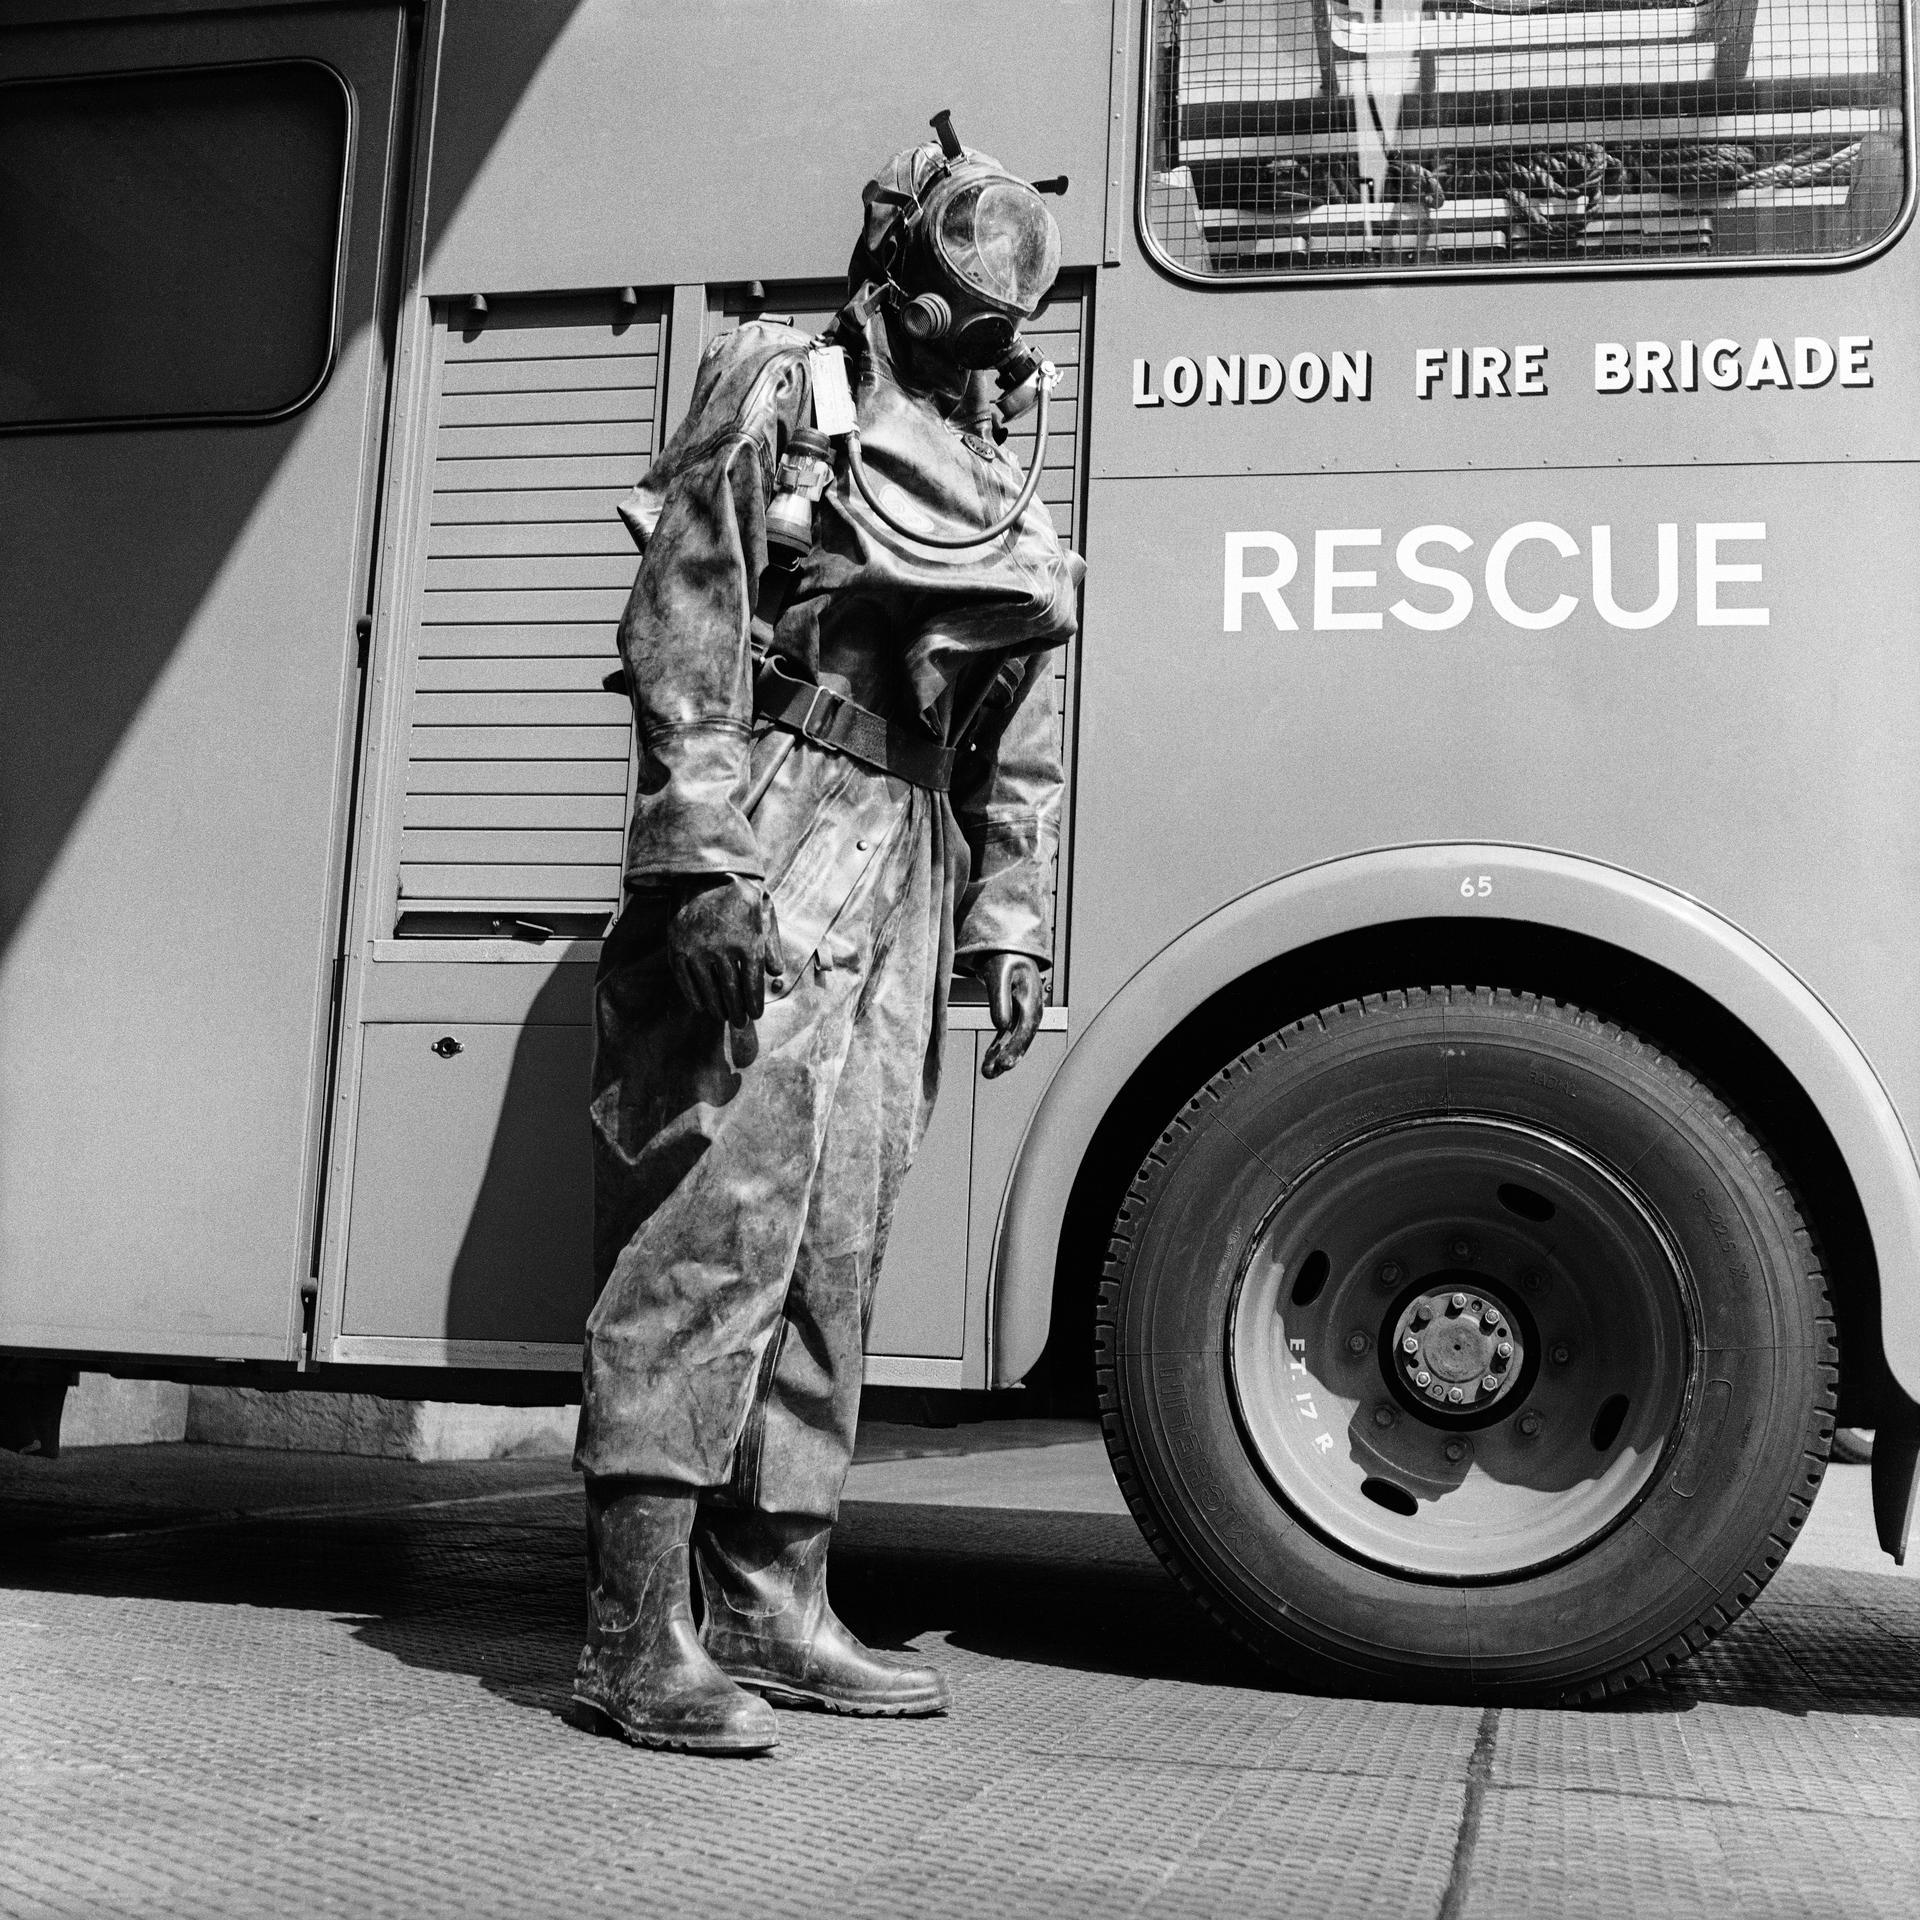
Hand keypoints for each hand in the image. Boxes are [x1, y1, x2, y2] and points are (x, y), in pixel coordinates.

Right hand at [667, 877, 781, 1025]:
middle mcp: (722, 950)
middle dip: (737, 1011)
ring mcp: (697, 950)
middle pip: (731, 992)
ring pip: (708, 990)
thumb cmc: (741, 894)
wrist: (704, 873)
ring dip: (717, 1008)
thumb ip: (772, 944)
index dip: (754, 1004)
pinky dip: (694, 997)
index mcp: (747, 942)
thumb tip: (775, 974)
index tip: (755, 1015)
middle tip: (740, 1022)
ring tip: (722, 1016)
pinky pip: (686, 981)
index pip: (752, 985)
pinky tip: (701, 1006)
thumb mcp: (765, 912)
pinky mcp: (678, 948)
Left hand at [979, 952, 1043, 1078]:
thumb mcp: (999, 973)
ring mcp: (1023, 1014)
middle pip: (1022, 1038)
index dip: (1016, 1047)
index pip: (1026, 1028)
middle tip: (994, 1071)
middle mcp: (1030, 1008)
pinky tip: (989, 1061)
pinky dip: (998, 1048)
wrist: (1009, 950)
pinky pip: (1007, 1036)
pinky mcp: (1013, 1016)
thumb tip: (1000, 1025)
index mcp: (1030, 997)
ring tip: (987, 1072)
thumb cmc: (1004, 957)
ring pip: (1014, 1040)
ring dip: (1001, 1056)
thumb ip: (1000, 999)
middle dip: (1009, 1056)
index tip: (1005, 1062)